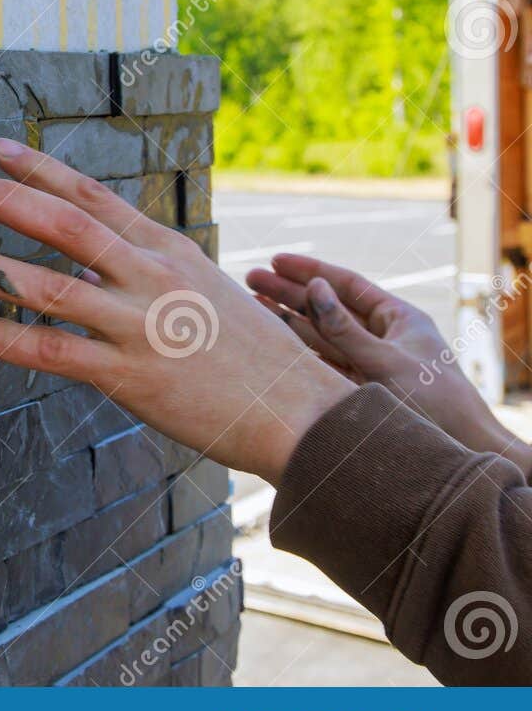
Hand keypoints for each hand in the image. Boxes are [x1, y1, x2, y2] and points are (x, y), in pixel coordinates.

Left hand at [0, 139, 353, 484]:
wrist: (298, 410)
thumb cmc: (251, 353)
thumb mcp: (202, 288)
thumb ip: (146, 267)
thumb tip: (90, 258)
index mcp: (167, 250)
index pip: (94, 196)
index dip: (41, 169)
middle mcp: (150, 277)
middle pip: (64, 224)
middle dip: (3, 198)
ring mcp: (138, 326)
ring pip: (49, 287)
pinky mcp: (128, 376)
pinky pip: (50, 353)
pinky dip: (1, 338)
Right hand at [246, 254, 531, 473]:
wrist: (458, 449)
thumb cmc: (435, 402)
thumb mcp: (387, 362)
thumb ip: (346, 329)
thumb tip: (316, 289)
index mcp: (399, 320)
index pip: (348, 285)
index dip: (310, 271)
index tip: (276, 261)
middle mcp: (381, 337)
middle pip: (329, 306)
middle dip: (290, 292)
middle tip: (252, 278)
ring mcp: (367, 363)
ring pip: (321, 334)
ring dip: (288, 320)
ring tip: (253, 305)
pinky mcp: (356, 388)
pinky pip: (322, 362)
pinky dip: (297, 351)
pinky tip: (272, 341)